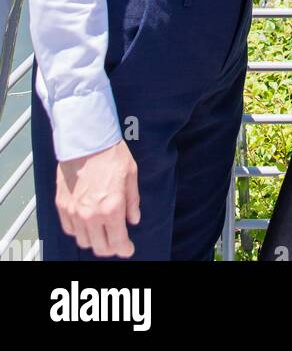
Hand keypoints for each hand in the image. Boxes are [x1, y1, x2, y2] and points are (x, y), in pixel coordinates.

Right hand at [56, 139, 140, 256]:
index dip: (124, 249)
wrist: (86, 138)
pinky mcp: (62, 205)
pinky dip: (78, 231)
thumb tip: (133, 219)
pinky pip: (69, 229)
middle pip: (100, 247)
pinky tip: (86, 223)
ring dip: (94, 240)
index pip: (118, 242)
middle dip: (110, 248)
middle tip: (116, 242)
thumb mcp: (131, 175)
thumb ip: (132, 202)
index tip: (128, 249)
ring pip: (83, 241)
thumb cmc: (111, 154)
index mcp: (111, 208)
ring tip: (101, 232)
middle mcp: (91, 215)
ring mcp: (74, 211)